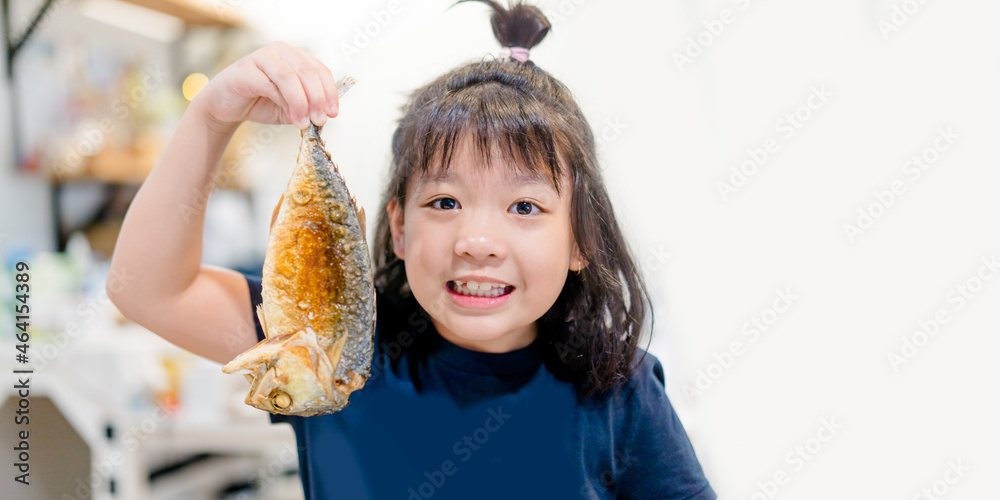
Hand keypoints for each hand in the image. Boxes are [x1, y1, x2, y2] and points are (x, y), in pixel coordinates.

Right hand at [192, 41, 338, 131]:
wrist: (226, 106)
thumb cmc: (260, 102)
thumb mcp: (290, 108)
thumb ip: (306, 108)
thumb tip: (323, 116)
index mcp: (296, 57)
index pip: (320, 70)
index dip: (330, 92)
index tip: (333, 113)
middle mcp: (281, 51)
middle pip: (308, 72)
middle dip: (318, 98)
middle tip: (320, 120)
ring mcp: (262, 57)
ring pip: (290, 76)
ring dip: (302, 102)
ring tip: (304, 123)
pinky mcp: (246, 69)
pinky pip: (270, 84)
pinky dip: (284, 102)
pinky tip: (289, 117)